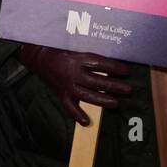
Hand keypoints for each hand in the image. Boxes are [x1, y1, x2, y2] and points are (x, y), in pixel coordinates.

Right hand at [16, 43, 132, 124]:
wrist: (38, 57)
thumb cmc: (58, 48)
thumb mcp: (73, 44)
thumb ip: (88, 50)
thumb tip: (108, 51)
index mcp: (77, 59)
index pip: (100, 64)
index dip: (115, 68)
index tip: (126, 71)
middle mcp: (73, 74)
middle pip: (97, 82)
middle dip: (114, 86)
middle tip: (128, 89)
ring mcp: (67, 86)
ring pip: (87, 96)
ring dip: (102, 100)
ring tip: (116, 103)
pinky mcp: (61, 94)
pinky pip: (69, 107)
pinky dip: (77, 115)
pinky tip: (87, 122)